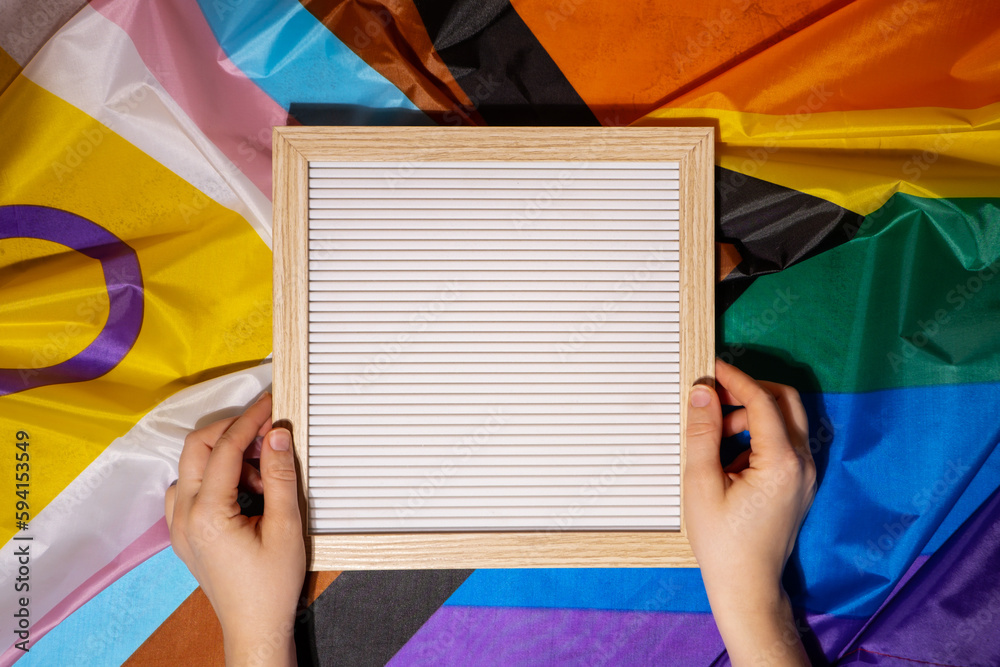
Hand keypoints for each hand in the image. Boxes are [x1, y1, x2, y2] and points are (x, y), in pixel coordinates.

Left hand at [165, 392, 305, 666]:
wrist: (255, 627)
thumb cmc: (271, 586)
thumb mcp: (286, 527)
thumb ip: (280, 476)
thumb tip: (277, 434)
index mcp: (206, 514)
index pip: (224, 447)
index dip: (250, 419)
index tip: (272, 402)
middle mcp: (183, 515)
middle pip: (197, 447)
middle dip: (233, 431)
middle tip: (268, 432)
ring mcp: (178, 525)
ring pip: (192, 466)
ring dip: (225, 456)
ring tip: (262, 474)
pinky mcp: (183, 532)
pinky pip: (190, 487)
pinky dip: (214, 476)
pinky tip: (242, 489)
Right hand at [684, 359, 815, 665]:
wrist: (747, 585)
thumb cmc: (722, 541)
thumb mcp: (701, 482)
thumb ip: (702, 432)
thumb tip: (702, 391)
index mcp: (780, 462)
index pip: (762, 401)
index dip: (736, 379)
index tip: (711, 369)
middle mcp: (802, 463)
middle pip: (785, 402)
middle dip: (749, 391)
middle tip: (714, 395)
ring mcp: (805, 474)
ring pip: (785, 421)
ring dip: (751, 415)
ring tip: (714, 435)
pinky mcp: (799, 484)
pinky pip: (784, 443)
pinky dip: (758, 435)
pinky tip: (728, 457)